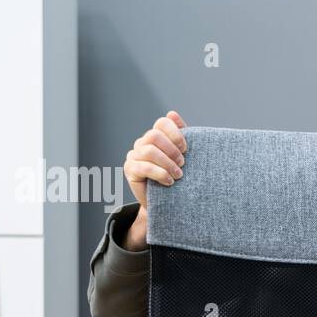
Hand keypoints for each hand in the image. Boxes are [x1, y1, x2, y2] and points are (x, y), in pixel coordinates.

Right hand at [121, 111, 187, 250]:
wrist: (167, 202)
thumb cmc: (177, 177)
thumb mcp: (182, 157)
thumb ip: (181, 137)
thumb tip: (173, 113)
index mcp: (156, 136)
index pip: (162, 123)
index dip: (175, 134)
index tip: (186, 149)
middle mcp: (143, 143)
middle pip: (154, 135)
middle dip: (172, 150)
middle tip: (183, 164)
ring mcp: (134, 155)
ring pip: (149, 150)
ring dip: (167, 163)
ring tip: (178, 175)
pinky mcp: (130, 169)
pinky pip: (144, 167)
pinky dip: (160, 173)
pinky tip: (170, 182)